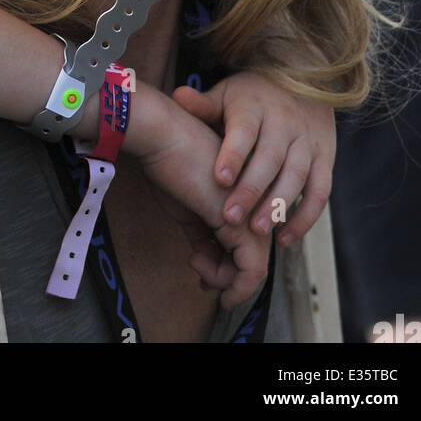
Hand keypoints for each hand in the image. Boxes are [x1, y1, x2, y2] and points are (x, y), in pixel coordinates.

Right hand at [124, 81, 270, 308]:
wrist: (162, 136)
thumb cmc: (169, 163)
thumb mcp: (187, 207)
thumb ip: (201, 234)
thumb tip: (202, 261)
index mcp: (247, 197)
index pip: (246, 242)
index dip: (224, 262)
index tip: (196, 262)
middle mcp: (258, 206)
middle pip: (252, 257)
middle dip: (224, 275)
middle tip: (194, 267)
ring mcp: (255, 215)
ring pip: (255, 268)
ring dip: (223, 279)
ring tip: (193, 262)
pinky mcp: (246, 224)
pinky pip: (252, 270)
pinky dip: (234, 285)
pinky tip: (200, 268)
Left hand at [172, 71, 334, 247]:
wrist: (304, 78)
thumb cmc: (251, 98)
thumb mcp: (226, 94)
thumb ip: (203, 104)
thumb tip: (178, 96)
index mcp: (255, 106)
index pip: (244, 131)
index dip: (233, 154)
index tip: (219, 179)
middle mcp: (285, 122)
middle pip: (271, 158)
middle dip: (251, 190)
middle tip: (230, 218)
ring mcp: (307, 141)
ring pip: (297, 176)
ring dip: (277, 205)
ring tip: (256, 231)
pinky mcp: (325, 159)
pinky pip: (320, 192)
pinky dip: (305, 217)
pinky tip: (284, 239)